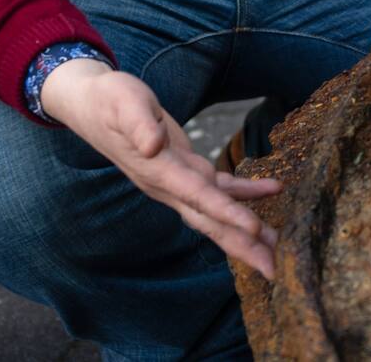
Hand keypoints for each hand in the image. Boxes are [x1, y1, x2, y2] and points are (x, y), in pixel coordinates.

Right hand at [39, 59, 280, 278]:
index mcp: (158, 171)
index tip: (254, 230)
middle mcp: (169, 185)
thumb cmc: (109, 100)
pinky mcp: (184, 169)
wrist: (92, 105)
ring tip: (279, 243)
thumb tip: (153, 144)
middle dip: (242, 246)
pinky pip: (219, 187)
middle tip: (273, 270)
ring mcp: (177, 181)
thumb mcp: (123, 103)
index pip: (198, 197)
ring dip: (248, 228)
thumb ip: (139, 124)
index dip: (226, 213)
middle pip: (210, 221)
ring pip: (217, 212)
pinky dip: (245, 191)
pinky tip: (270, 189)